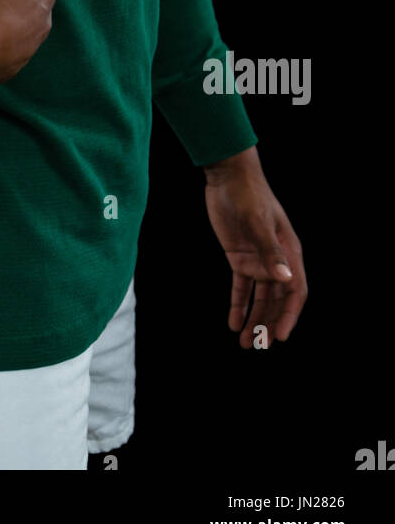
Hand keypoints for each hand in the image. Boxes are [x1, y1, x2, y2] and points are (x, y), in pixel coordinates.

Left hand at [203, 146, 307, 348]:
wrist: (228, 177)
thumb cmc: (248, 194)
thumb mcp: (258, 222)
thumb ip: (270, 251)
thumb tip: (285, 277)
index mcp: (289, 252)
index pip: (294, 291)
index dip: (289, 315)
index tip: (281, 336)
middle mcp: (276, 260)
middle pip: (277, 300)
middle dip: (270, 324)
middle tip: (260, 346)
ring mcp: (258, 261)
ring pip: (260, 298)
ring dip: (255, 320)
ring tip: (245, 344)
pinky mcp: (239, 258)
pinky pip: (241, 288)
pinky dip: (238, 306)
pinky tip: (233, 324)